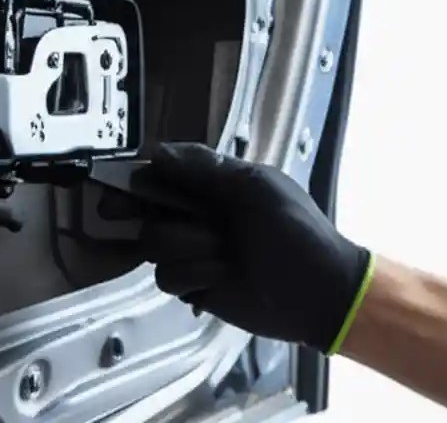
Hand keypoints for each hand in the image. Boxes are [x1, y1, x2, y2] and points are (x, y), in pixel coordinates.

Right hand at [137, 143, 373, 353]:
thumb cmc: (297, 232)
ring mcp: (192, 249)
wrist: (319, 293)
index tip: (129, 181)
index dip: (142, 175)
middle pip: (144, 207)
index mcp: (214, 184)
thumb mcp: (258, 188)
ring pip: (152, 243)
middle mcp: (197, 214)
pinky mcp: (192, 284)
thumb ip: (207, 168)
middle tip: (127, 214)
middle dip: (143, 211)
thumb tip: (156, 152)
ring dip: (188, 247)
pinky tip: (220, 276)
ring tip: (224, 253)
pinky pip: (166, 277)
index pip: (163, 171)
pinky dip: (193, 275)